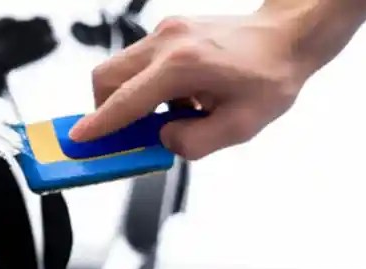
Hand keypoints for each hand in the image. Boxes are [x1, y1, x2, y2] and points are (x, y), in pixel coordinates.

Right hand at [69, 10, 312, 159]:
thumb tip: (161, 139)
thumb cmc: (271, 78)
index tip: (76, 140)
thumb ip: (194, 142)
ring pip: (118, 69)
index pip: (126, 101)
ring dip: (129, 98)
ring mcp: (166, 31)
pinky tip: (180, 96)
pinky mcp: (169, 29)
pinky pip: (139, 62)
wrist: (288, 35)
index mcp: (184, 66)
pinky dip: (146, 85)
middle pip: (106, 78)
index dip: (98, 125)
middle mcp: (168, 42)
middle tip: (126, 134)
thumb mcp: (241, 127)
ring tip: (169, 113)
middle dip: (105, 110)